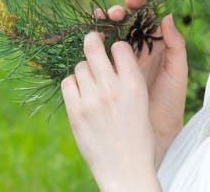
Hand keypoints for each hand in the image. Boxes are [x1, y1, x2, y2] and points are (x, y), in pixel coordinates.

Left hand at [61, 32, 160, 191]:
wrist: (126, 168)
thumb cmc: (138, 135)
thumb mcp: (142, 101)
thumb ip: (128, 78)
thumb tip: (112, 54)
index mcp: (134, 84)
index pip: (119, 47)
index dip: (116, 47)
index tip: (114, 52)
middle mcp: (112, 88)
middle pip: (93, 47)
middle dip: (92, 40)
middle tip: (92, 41)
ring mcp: (92, 100)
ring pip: (80, 66)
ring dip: (85, 69)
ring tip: (91, 82)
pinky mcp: (76, 112)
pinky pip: (68, 82)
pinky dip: (73, 84)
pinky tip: (81, 93)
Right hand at [97, 0, 187, 166]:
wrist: (156, 134)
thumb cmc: (171, 102)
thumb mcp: (177, 73)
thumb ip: (176, 45)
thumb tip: (167, 17)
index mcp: (155, 47)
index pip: (144, 20)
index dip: (137, 7)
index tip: (130, 1)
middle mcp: (137, 52)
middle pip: (123, 25)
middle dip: (115, 14)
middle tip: (111, 13)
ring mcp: (119, 65)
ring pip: (107, 40)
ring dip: (101, 28)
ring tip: (98, 23)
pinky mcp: (105, 79)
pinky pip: (96, 61)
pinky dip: (90, 51)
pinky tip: (88, 45)